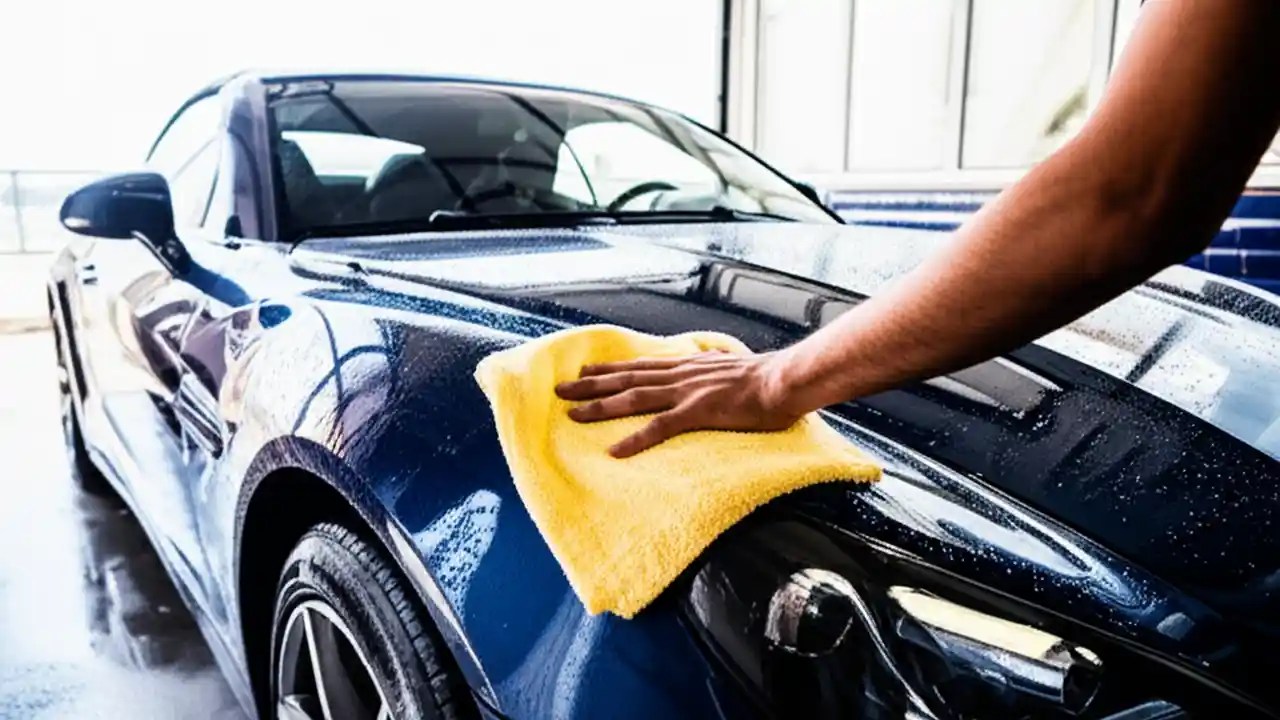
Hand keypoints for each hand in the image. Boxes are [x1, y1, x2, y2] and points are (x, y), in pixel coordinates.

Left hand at [554, 351, 800, 457]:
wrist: (785, 380)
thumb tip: (708, 363)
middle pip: (626, 379)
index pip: (639, 366)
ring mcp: (687, 392)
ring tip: (573, 415)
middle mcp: (680, 375)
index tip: (584, 371)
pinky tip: (615, 451)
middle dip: (591, 385)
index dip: (609, 369)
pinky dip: (635, 439)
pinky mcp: (698, 412)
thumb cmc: (765, 378)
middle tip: (560, 390)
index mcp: (687, 366)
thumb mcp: (730, 367)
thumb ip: (712, 368)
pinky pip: (660, 427)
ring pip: (634, 398)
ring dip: (601, 407)